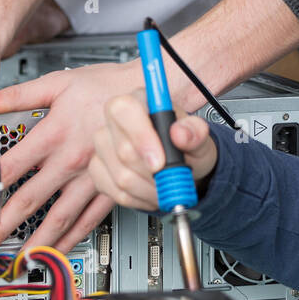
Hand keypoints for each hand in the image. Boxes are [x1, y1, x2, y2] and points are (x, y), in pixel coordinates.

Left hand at [0, 63, 143, 250]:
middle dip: (0, 227)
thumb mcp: (55, 83)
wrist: (146, 91)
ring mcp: (92, 177)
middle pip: (29, 202)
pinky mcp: (111, 186)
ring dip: (36, 243)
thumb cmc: (102, 84)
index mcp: (53, 134)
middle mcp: (71, 161)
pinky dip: (72, 238)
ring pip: (59, 218)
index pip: (8, 169)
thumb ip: (15, 96)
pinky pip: (89, 219)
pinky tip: (58, 250)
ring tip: (17, 262)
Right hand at [90, 92, 217, 209]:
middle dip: (153, 174)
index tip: (160, 162)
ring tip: (165, 186)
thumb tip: (180, 133)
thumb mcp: (200, 137)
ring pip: (120, 176)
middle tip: (172, 179)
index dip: (140, 137)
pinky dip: (138, 199)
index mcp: (139, 100)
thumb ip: (194, 132)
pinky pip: (114, 192)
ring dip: (149, 190)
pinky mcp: (98, 168)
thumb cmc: (187, 146)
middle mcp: (116, 119)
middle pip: (124, 151)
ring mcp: (104, 144)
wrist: (182, 167)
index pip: (125, 110)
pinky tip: (150, 191)